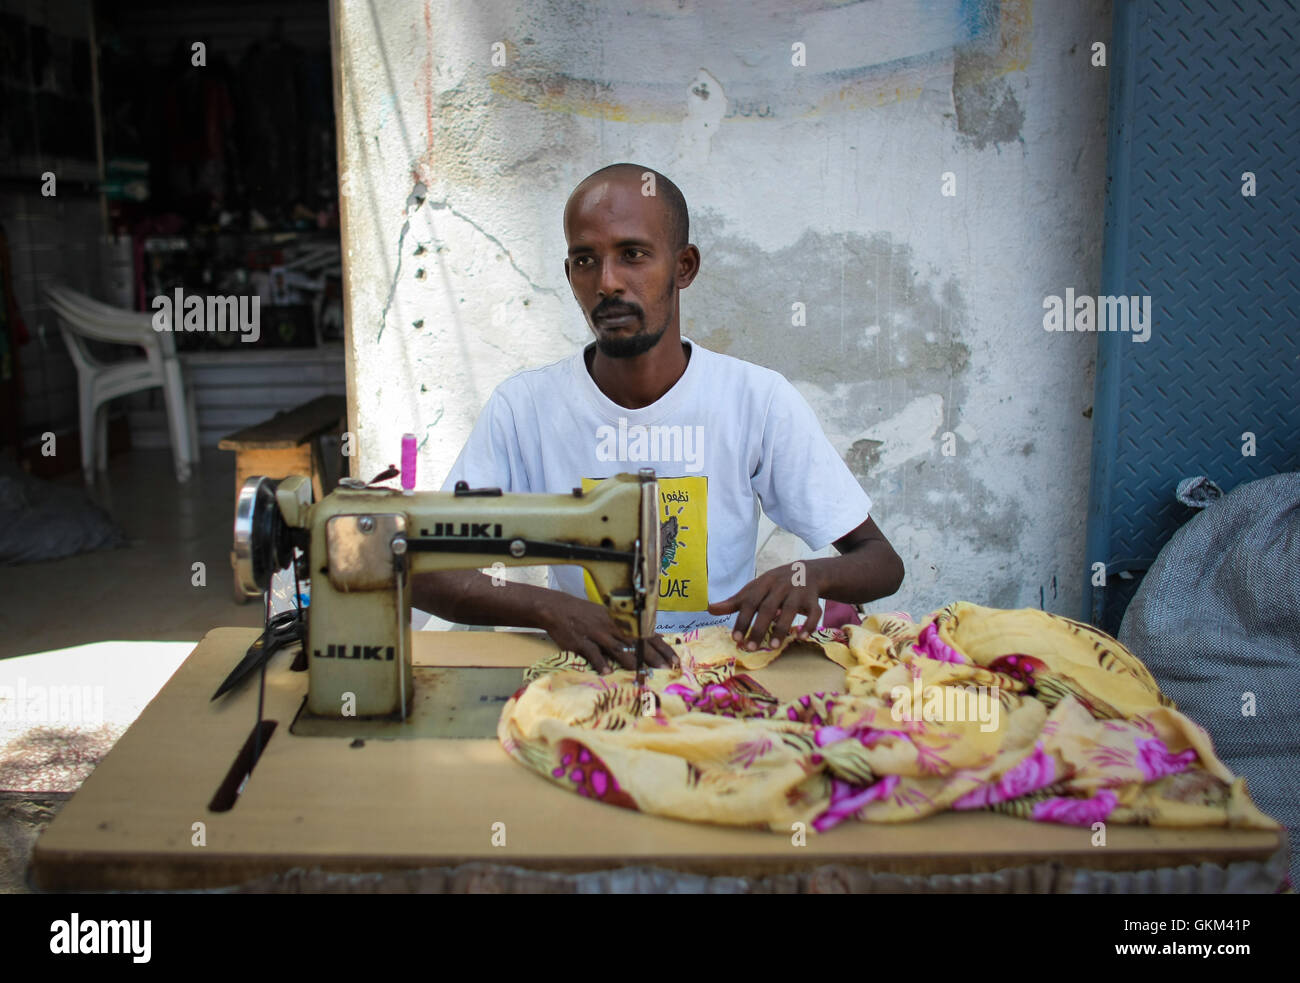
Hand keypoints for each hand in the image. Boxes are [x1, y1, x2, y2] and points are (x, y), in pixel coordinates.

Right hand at [539, 593, 678, 674]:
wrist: (559, 608)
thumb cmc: (588, 615)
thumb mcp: (611, 617)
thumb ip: (629, 630)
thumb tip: (652, 641)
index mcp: (622, 621)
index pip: (648, 634)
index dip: (663, 647)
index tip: (676, 660)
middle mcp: (613, 626)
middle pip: (637, 642)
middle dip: (653, 656)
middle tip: (667, 668)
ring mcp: (597, 633)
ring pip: (618, 647)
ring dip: (632, 661)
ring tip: (643, 673)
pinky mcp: (581, 641)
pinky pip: (592, 652)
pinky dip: (600, 661)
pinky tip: (607, 672)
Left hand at [707, 563, 821, 651]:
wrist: (806, 571)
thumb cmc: (773, 585)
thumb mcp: (754, 589)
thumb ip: (734, 601)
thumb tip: (709, 609)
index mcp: (763, 583)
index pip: (750, 602)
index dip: (742, 620)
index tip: (735, 638)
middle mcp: (780, 586)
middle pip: (768, 607)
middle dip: (759, 628)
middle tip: (750, 647)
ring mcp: (798, 592)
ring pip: (790, 610)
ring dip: (781, 628)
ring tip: (773, 646)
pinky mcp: (814, 600)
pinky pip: (814, 613)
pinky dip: (809, 624)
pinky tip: (801, 637)